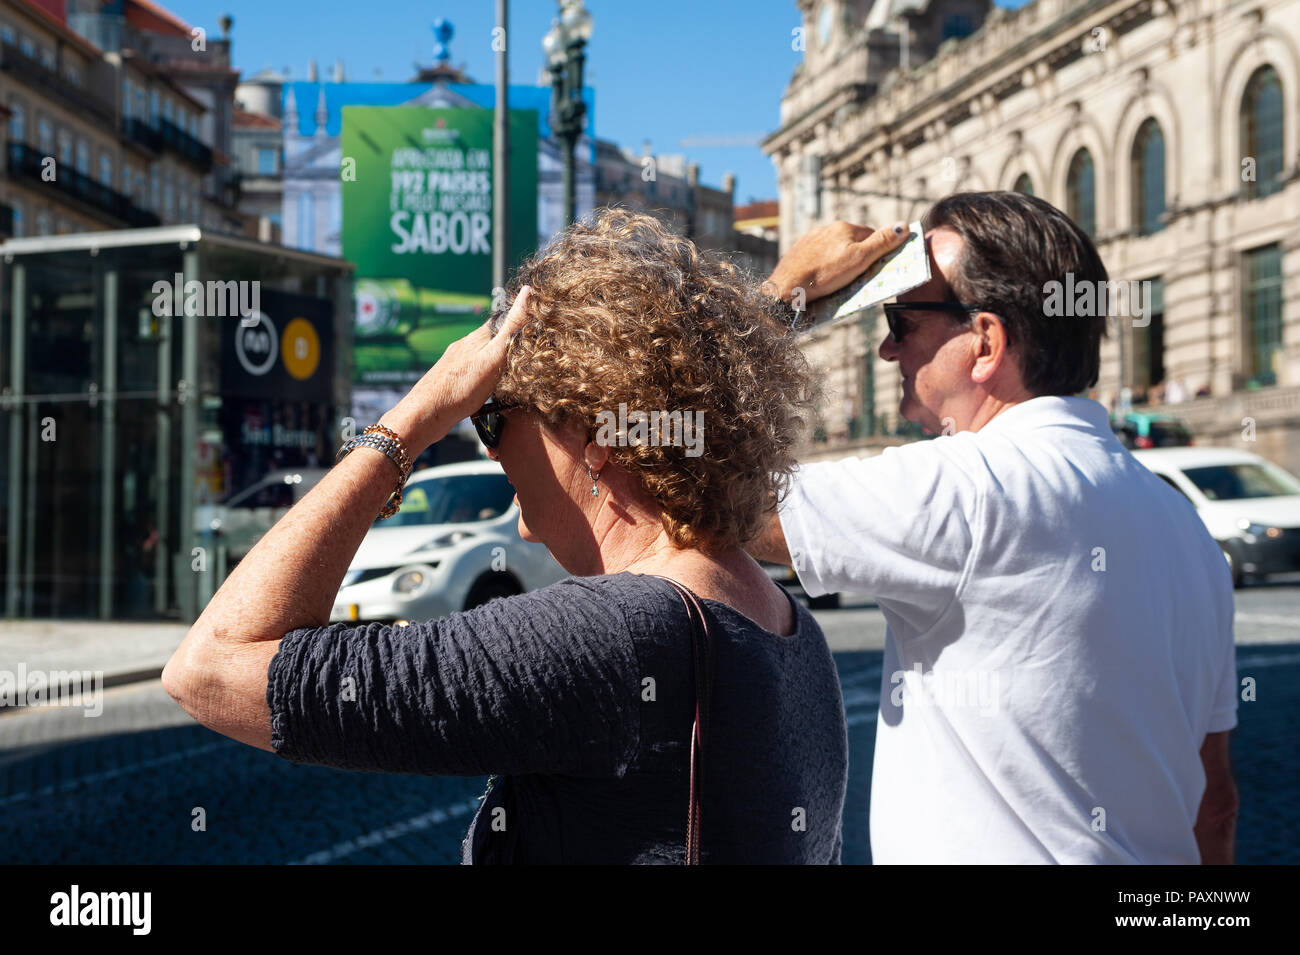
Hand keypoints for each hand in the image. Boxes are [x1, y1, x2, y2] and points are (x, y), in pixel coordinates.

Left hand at [380, 286, 532, 451]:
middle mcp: (466, 345)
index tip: (540, 329)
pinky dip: (487, 379)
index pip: (506, 320)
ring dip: (499, 364)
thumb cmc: (460, 388)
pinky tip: (491, 391)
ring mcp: (458, 363)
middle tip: (530, 359)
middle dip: (512, 346)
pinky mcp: (453, 380)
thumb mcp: (493, 356)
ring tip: (513, 377)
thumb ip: (511, 328)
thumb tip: (528, 292)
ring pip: (485, 357)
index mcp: (478, 337)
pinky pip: (476, 374)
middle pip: (495, 339)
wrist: (426, 415)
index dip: (523, 321)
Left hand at [762, 221, 909, 303]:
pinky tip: (820, 279)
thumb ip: (882, 243)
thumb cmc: (826, 274)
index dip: (876, 251)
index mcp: (843, 227)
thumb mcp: (860, 260)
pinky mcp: (798, 252)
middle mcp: (825, 228)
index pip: (870, 235)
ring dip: (838, 260)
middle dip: (856, 256)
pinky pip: (816, 257)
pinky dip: (822, 266)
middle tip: (857, 276)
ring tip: (837, 280)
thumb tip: (904, 226)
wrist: (787, 287)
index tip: (876, 266)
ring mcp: (810, 240)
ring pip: (832, 249)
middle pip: (850, 242)